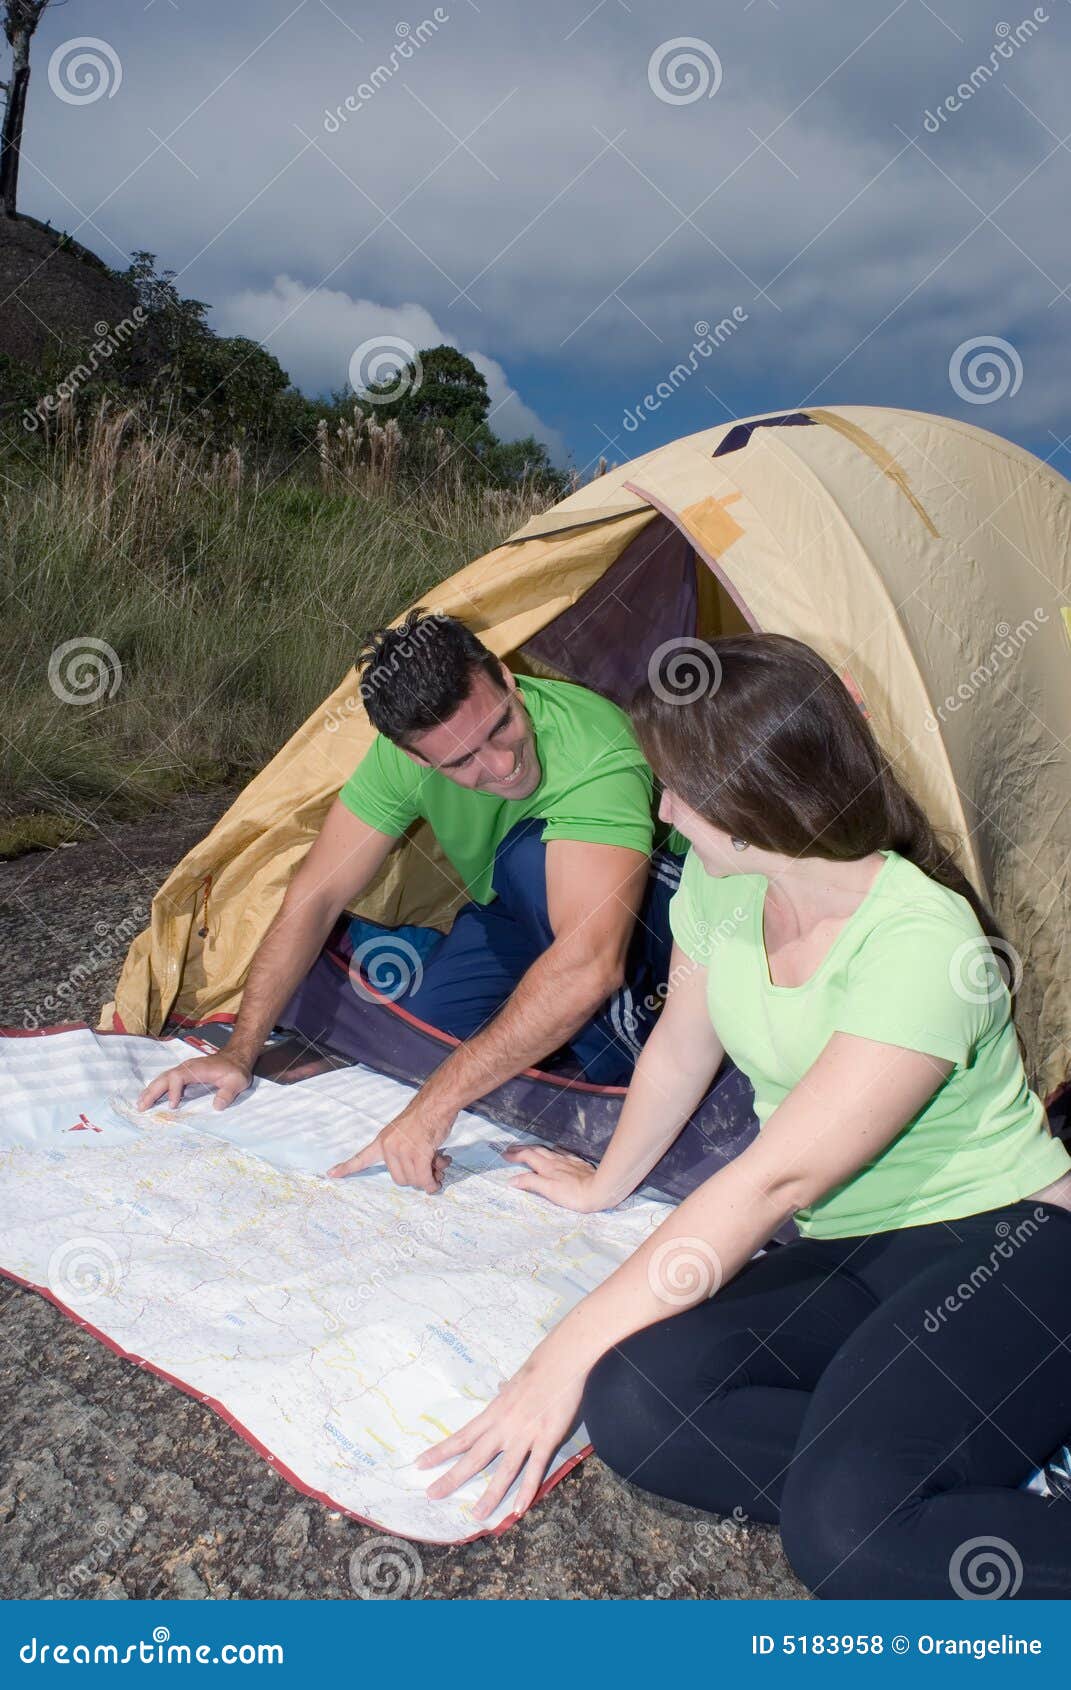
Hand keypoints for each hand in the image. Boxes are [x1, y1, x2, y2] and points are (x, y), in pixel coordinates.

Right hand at [136, 1053, 252, 1112]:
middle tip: (141, 1107)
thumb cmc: (235, 1070)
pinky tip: (150, 1098)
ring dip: (151, 1090)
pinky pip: (167, 1081)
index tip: (173, 1105)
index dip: (173, 1091)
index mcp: (197, 1068)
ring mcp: (184, 1070)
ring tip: (140, 1104)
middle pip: (165, 1077)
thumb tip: (217, 1106)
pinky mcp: (184, 1075)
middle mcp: (187, 1068)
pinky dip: (157, 1089)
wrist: (236, 1058)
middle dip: (152, 1091)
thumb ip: (228, 1093)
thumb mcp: (237, 1081)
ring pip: (163, 1079)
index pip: (178, 1077)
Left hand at [327, 1101, 453, 1192]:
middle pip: (399, 1179)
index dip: (346, 1167)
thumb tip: (423, 1178)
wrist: (436, 1103)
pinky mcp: (418, 1154)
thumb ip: (408, 1154)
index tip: (330, 1174)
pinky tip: (436, 1181)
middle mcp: (388, 1147)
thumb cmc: (425, 1116)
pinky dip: (431, 1183)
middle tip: (431, 1170)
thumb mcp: (407, 1134)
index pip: (361, 1157)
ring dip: (428, 1179)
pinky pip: (423, 1178)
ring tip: (440, 1165)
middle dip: (416, 1179)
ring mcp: (402, 1150)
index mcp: (382, 1141)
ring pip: (413, 1180)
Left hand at [417, 1333, 586, 1520]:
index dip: (440, 1452)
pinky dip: (527, 1490)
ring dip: (489, 1495)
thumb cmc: (538, 1368)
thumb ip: (506, 1392)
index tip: (419, 1464)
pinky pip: (535, 1469)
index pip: (461, 1437)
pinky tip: (518, 1509)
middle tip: (431, 1495)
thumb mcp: (514, 1382)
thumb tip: (501, 1388)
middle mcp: (503, 1427)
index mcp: (493, 1413)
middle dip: (451, 1478)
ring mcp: (524, 1435)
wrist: (561, 1360)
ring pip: (503, 1471)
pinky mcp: (546, 1439)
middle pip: (473, 1458)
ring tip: (477, 1515)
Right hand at [504, 1144, 604, 1211]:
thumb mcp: (548, 1191)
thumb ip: (530, 1183)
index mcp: (546, 1167)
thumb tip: (511, 1179)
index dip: (515, 1155)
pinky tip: (555, 1151)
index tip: (504, 1155)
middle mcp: (555, 1160)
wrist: (599, 1190)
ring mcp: (567, 1160)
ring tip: (529, 1148)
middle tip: (511, 1149)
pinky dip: (553, 1150)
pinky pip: (562, 1152)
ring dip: (535, 1148)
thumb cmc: (573, 1194)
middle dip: (522, 1149)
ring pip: (548, 1150)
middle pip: (536, 1150)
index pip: (527, 1156)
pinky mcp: (577, 1163)